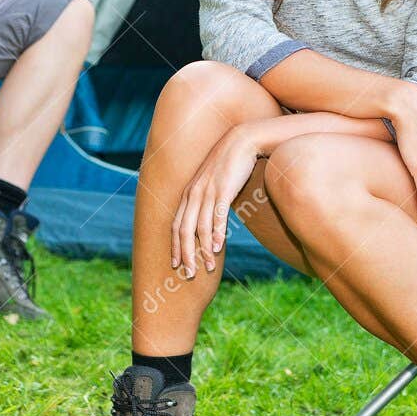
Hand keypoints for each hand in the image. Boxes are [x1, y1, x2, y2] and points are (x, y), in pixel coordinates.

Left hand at [170, 125, 260, 278]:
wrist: (242, 141)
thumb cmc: (229, 166)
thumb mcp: (213, 184)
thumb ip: (208, 201)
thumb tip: (209, 221)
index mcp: (189, 194)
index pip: (177, 225)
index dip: (174, 246)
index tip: (175, 264)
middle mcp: (194, 194)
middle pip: (184, 230)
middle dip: (185, 254)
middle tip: (188, 274)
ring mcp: (208, 191)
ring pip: (200, 226)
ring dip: (203, 249)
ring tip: (209, 267)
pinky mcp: (224, 189)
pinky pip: (218, 215)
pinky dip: (217, 233)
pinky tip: (218, 247)